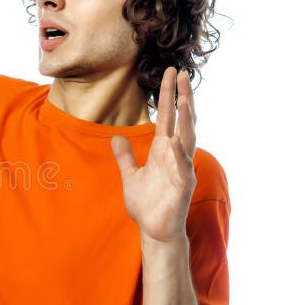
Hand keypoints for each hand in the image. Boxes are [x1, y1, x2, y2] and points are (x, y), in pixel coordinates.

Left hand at [110, 67, 196, 242]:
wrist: (154, 230)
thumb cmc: (146, 204)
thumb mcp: (130, 175)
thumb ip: (124, 156)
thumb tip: (116, 137)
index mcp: (163, 150)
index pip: (167, 117)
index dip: (169, 95)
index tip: (172, 74)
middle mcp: (175, 155)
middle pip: (182, 121)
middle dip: (183, 98)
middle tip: (182, 74)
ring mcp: (181, 169)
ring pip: (187, 139)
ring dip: (187, 120)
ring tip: (185, 100)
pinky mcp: (182, 187)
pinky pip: (183, 168)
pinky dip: (179, 156)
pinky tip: (176, 142)